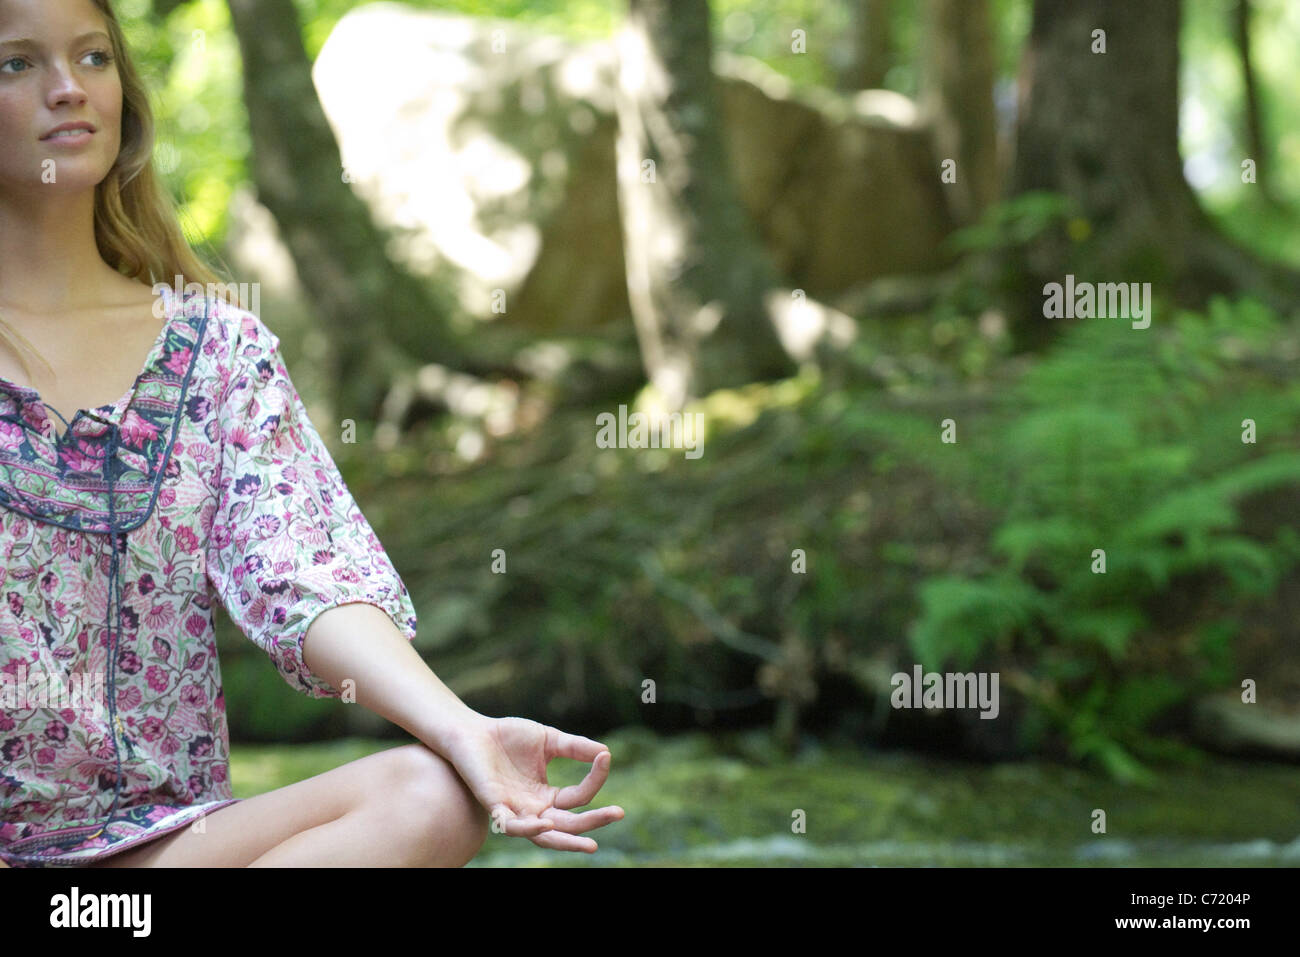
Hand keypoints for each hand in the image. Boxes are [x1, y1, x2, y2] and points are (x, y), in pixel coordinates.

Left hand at [444, 716, 624, 852]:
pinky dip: (530, 828)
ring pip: (544, 836)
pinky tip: (547, 824)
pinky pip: (513, 826)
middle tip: (618, 813)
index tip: (605, 758)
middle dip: (594, 822)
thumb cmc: (508, 736)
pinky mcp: (495, 806)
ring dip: (567, 842)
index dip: (594, 779)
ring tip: (591, 844)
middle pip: (568, 824)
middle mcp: (533, 809)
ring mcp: (515, 810)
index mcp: (546, 795)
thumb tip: (606, 753)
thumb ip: (575, 747)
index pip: (579, 797)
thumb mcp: (549, 739)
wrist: (472, 731)